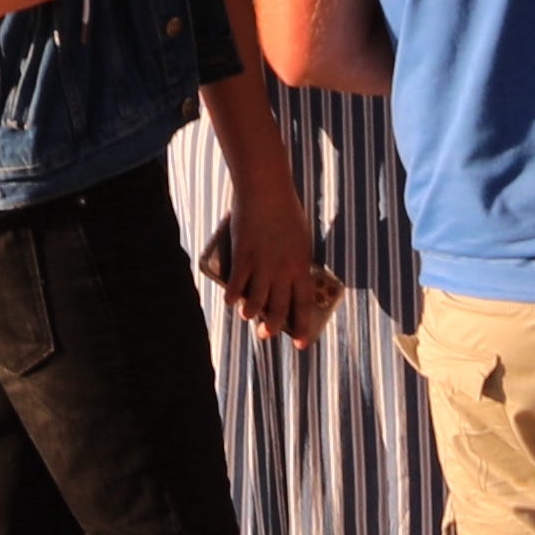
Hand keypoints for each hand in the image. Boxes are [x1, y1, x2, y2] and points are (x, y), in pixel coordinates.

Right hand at [219, 183, 337, 348]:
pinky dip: (233, 296)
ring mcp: (262, 266)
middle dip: (271, 328)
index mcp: (301, 267)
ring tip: (247, 316)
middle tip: (265, 335)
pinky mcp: (242, 257)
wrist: (266, 190)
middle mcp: (283, 272)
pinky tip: (230, 301)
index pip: (304, 306)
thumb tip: (291, 278)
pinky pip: (236, 285)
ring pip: (256, 303)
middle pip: (278, 310)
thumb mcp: (301, 239)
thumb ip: (297, 261)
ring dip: (251, 314)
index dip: (303, 328)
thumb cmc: (286, 210)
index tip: (302, 344)